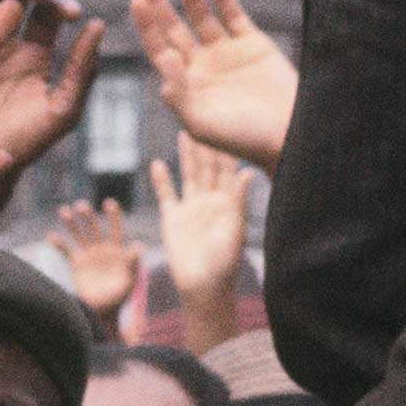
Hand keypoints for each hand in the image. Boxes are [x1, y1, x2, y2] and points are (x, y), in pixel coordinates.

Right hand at [47, 199, 139, 326]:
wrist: (102, 311)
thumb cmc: (119, 297)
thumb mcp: (128, 280)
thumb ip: (132, 263)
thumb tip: (138, 246)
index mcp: (117, 251)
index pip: (116, 230)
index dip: (114, 216)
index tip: (109, 203)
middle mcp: (102, 250)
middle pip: (95, 228)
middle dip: (88, 217)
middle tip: (81, 205)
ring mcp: (89, 255)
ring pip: (79, 235)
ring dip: (72, 223)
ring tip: (64, 210)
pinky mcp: (77, 264)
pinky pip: (66, 250)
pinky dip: (58, 243)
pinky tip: (50, 235)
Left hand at [128, 0, 295, 172]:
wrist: (291, 136)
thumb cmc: (245, 139)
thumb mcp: (203, 125)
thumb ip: (179, 95)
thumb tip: (164, 59)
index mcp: (185, 84)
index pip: (158, 48)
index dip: (147, 25)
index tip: (137, 0)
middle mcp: (202, 65)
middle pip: (172, 26)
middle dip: (156, 0)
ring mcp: (227, 52)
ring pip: (201, 16)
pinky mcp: (253, 43)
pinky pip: (233, 14)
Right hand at [153, 134, 254, 302]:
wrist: (202, 287)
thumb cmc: (224, 264)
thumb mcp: (234, 231)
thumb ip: (238, 202)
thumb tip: (249, 174)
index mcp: (229, 203)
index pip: (228, 170)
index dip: (227, 149)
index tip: (227, 125)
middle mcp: (211, 201)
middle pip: (208, 166)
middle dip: (206, 143)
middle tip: (203, 118)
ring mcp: (192, 209)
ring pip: (189, 174)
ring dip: (186, 155)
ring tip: (184, 132)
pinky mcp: (173, 219)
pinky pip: (167, 195)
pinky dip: (162, 180)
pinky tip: (157, 164)